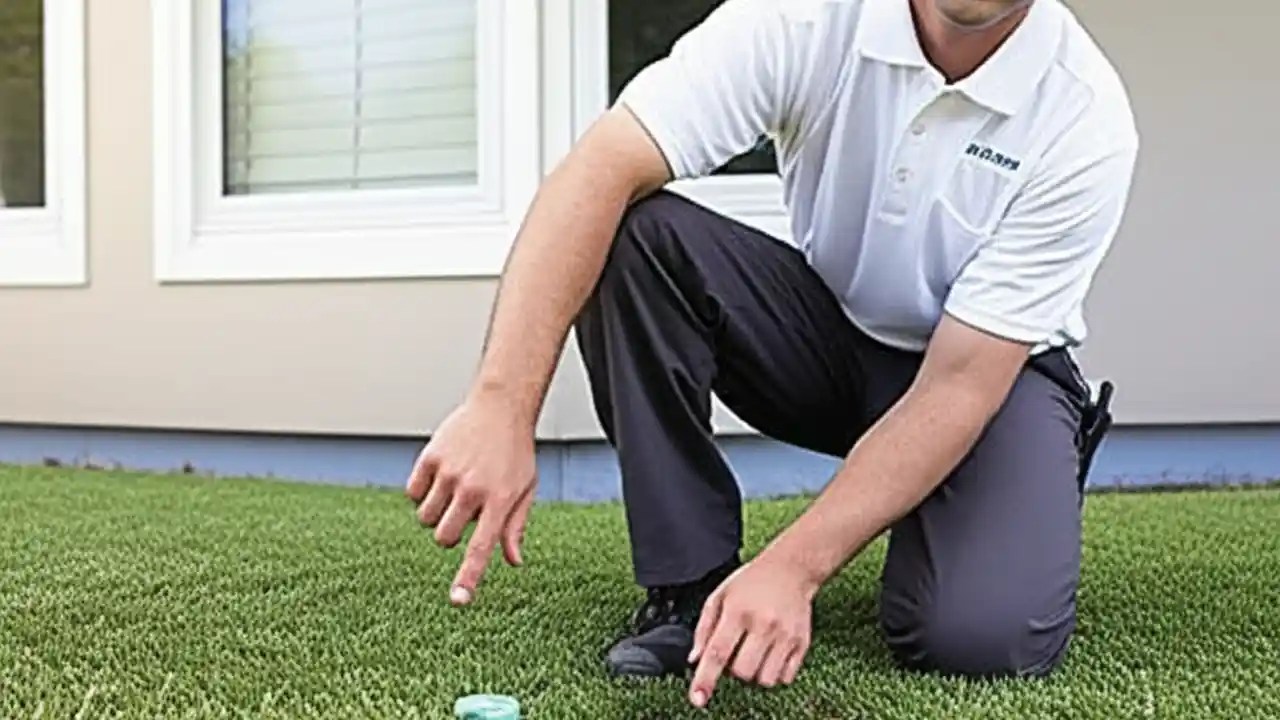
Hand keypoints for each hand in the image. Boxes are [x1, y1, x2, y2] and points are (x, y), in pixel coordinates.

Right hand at [404, 392, 536, 605]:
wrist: (500, 407)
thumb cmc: (515, 452)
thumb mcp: (525, 489)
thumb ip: (515, 527)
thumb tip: (514, 562)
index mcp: (500, 501)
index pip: (481, 549)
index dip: (468, 577)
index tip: (458, 600)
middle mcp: (473, 489)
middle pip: (443, 538)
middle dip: (449, 535)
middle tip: (465, 511)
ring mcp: (449, 472)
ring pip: (425, 519)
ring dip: (436, 513)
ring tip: (455, 489)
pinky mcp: (430, 457)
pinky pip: (412, 493)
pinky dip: (421, 492)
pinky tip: (440, 476)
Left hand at [687, 555, 816, 707]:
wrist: (791, 569)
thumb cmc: (751, 582)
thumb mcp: (720, 596)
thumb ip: (704, 628)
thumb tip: (695, 659)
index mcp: (738, 611)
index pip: (718, 652)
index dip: (705, 679)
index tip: (698, 698)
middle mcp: (764, 624)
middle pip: (742, 672)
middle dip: (733, 670)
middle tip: (736, 651)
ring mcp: (786, 635)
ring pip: (764, 680)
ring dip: (754, 674)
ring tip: (754, 652)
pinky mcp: (802, 643)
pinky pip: (785, 678)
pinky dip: (774, 673)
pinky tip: (770, 653)